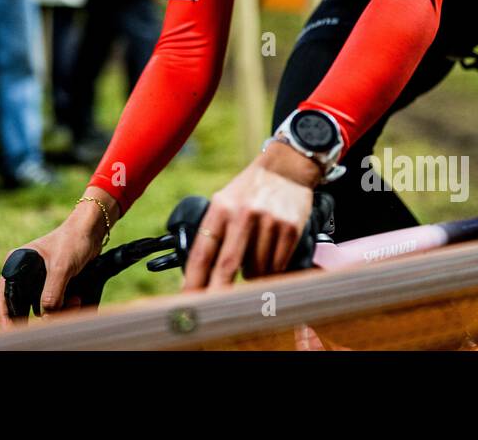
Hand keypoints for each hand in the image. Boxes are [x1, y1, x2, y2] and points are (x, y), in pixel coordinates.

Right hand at [0, 189, 117, 328]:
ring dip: (56, 311)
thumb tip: (47, 314)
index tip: (11, 331)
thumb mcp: (62, 266)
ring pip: (40, 308)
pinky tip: (76, 301)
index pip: (4, 295)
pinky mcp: (51, 284)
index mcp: (17, 263)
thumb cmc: (74, 240)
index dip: (6, 316)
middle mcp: (24, 272)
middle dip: (39, 315)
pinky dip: (63, 307)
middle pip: (22, 305)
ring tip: (74, 302)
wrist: (91, 231)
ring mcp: (38, 279)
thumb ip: (53, 291)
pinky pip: (52, 304)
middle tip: (52, 321)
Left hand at [181, 148, 317, 290]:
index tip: (187, 299)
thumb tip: (202, 271)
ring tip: (255, 254)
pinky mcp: (290, 229)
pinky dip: (272, 268)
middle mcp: (243, 214)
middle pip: (227, 265)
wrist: (287, 167)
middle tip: (211, 312)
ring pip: (256, 269)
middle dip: (218, 292)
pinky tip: (271, 254)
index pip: (202, 251)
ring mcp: (268, 222)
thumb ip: (215, 229)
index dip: (193, 279)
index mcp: (221, 208)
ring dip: (253, 273)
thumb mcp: (225, 201)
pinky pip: (277, 264)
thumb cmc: (251, 188)